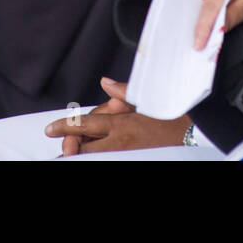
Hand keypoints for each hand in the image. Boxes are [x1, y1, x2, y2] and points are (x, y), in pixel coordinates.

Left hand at [44, 78, 189, 155]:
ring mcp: (124, 155)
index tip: (49, 130)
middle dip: (69, 146)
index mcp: (122, 124)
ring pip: (92, 157)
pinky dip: (95, 155)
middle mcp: (119, 144)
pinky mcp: (131, 160)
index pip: (85, 125)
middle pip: (83, 148)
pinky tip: (89, 154)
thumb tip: (105, 82)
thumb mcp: (147, 101)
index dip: (65, 128)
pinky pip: (105, 159)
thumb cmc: (172, 118)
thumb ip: (123, 92)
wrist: (193, 136)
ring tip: (70, 151)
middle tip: (64, 144)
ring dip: (81, 153)